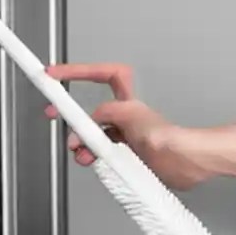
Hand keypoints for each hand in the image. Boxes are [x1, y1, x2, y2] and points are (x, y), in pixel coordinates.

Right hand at [44, 63, 221, 190]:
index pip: (100, 75)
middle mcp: (123, 114)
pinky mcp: (122, 153)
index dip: (77, 71)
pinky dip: (91, 155)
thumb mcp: (130, 114)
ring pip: (90, 134)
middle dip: (71, 113)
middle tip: (54, 112)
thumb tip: (89, 121)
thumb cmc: (167, 137)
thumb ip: (105, 112)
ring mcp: (122, 134)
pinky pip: (97, 152)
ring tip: (78, 148)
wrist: (181, 163)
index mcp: (127, 99)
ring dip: (80, 141)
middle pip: (88, 108)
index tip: (56, 74)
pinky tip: (92, 159)